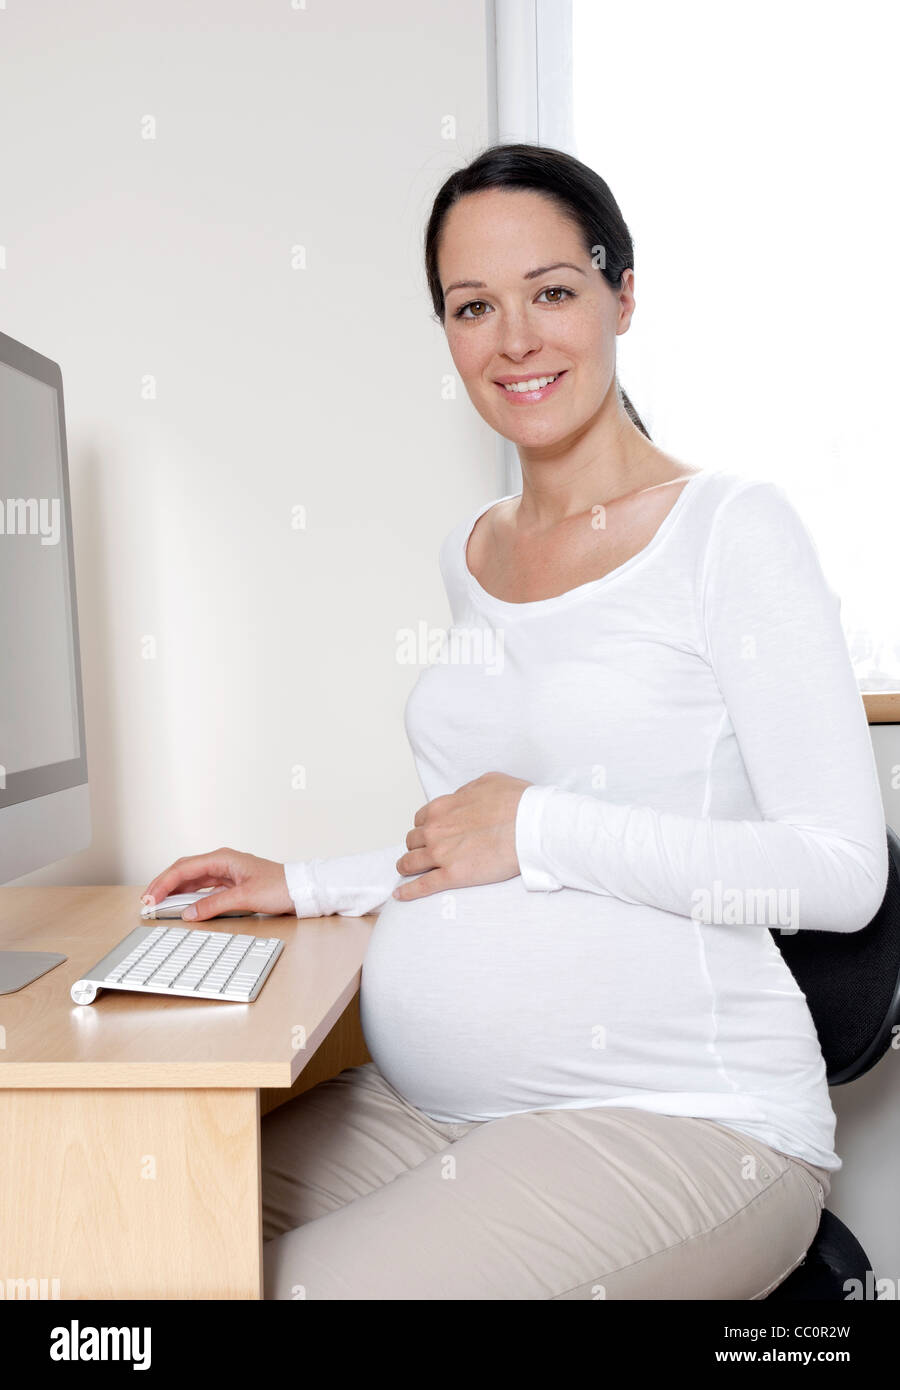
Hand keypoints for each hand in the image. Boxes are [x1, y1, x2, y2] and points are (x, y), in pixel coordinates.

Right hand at [141, 848, 294, 920]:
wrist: (300, 890)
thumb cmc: (280, 887)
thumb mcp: (244, 897)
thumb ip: (214, 905)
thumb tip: (189, 913)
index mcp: (222, 858)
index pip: (183, 868)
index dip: (163, 883)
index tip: (149, 898)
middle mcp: (221, 862)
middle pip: (183, 871)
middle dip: (162, 885)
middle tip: (146, 902)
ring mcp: (225, 872)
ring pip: (191, 879)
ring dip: (173, 891)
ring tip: (157, 904)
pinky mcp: (229, 883)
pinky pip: (202, 888)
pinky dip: (188, 896)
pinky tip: (180, 904)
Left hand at [393, 772, 530, 900]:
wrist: (531, 825)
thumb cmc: (517, 803)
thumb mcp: (488, 782)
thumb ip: (468, 791)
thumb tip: (463, 796)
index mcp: (442, 807)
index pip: (421, 820)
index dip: (425, 828)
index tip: (431, 835)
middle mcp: (436, 829)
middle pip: (413, 841)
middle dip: (417, 847)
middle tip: (425, 853)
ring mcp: (441, 854)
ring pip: (410, 863)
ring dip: (407, 867)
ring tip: (407, 872)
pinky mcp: (452, 875)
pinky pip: (422, 886)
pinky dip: (407, 892)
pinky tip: (400, 895)